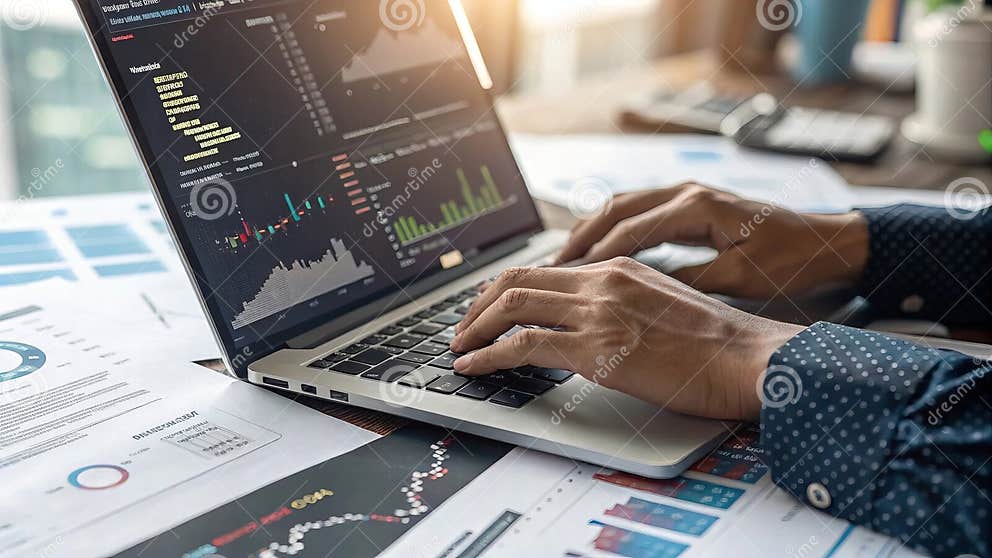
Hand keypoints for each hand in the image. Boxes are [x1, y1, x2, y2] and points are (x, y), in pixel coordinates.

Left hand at [449, 258, 803, 420]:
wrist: (751, 359)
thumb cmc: (720, 344)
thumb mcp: (666, 305)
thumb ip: (624, 304)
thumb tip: (591, 324)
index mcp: (619, 268)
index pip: (544, 268)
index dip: (505, 288)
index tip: (488, 308)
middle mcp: (603, 279)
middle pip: (517, 278)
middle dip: (478, 304)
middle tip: (462, 327)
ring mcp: (598, 311)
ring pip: (512, 305)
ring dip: (474, 328)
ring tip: (459, 348)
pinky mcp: (596, 348)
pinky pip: (523, 344)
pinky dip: (488, 354)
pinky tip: (474, 366)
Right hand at [554, 183, 869, 298]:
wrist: (828, 240)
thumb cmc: (791, 259)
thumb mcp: (738, 278)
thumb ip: (687, 281)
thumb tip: (641, 291)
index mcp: (698, 206)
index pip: (630, 230)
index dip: (594, 256)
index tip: (567, 279)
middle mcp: (687, 191)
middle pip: (615, 209)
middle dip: (579, 238)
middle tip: (552, 267)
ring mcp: (688, 192)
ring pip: (622, 205)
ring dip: (590, 230)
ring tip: (563, 258)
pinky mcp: (692, 202)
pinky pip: (639, 210)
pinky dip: (612, 228)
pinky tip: (599, 249)